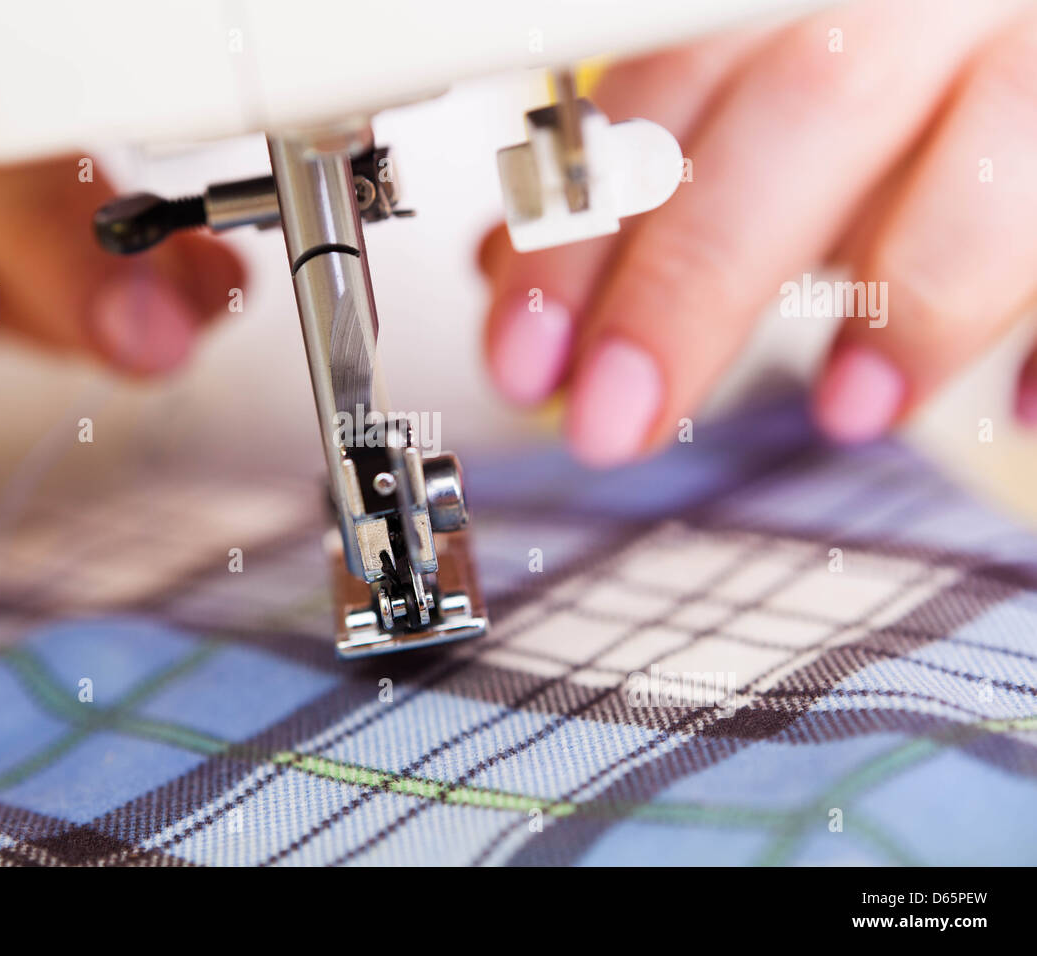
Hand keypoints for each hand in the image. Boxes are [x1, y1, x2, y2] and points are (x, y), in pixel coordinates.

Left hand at [480, 0, 1036, 465]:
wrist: (1013, 45)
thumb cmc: (881, 91)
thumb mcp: (746, 124)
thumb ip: (637, 183)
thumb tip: (505, 266)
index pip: (669, 88)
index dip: (585, 231)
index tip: (526, 358)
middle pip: (810, 103)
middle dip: (697, 278)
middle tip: (615, 418)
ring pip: (1004, 134)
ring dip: (919, 291)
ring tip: (849, 409)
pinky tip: (1019, 410)